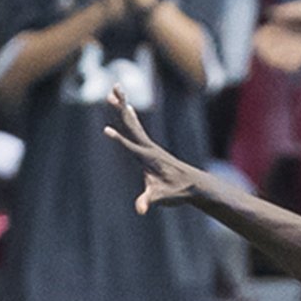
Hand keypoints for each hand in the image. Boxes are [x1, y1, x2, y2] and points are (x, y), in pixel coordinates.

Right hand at [104, 91, 211, 211]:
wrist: (194, 184)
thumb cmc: (177, 191)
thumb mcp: (161, 198)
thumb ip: (149, 201)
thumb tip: (140, 210)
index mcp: (149, 157)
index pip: (130, 146)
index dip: (118, 140)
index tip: (105, 130)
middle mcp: (149, 148)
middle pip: (132, 124)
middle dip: (121, 107)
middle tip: (113, 90)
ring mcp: (150, 146)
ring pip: (133, 123)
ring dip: (123, 107)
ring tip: (114, 91)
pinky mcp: (150, 148)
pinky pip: (138, 129)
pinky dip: (131, 118)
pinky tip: (128, 108)